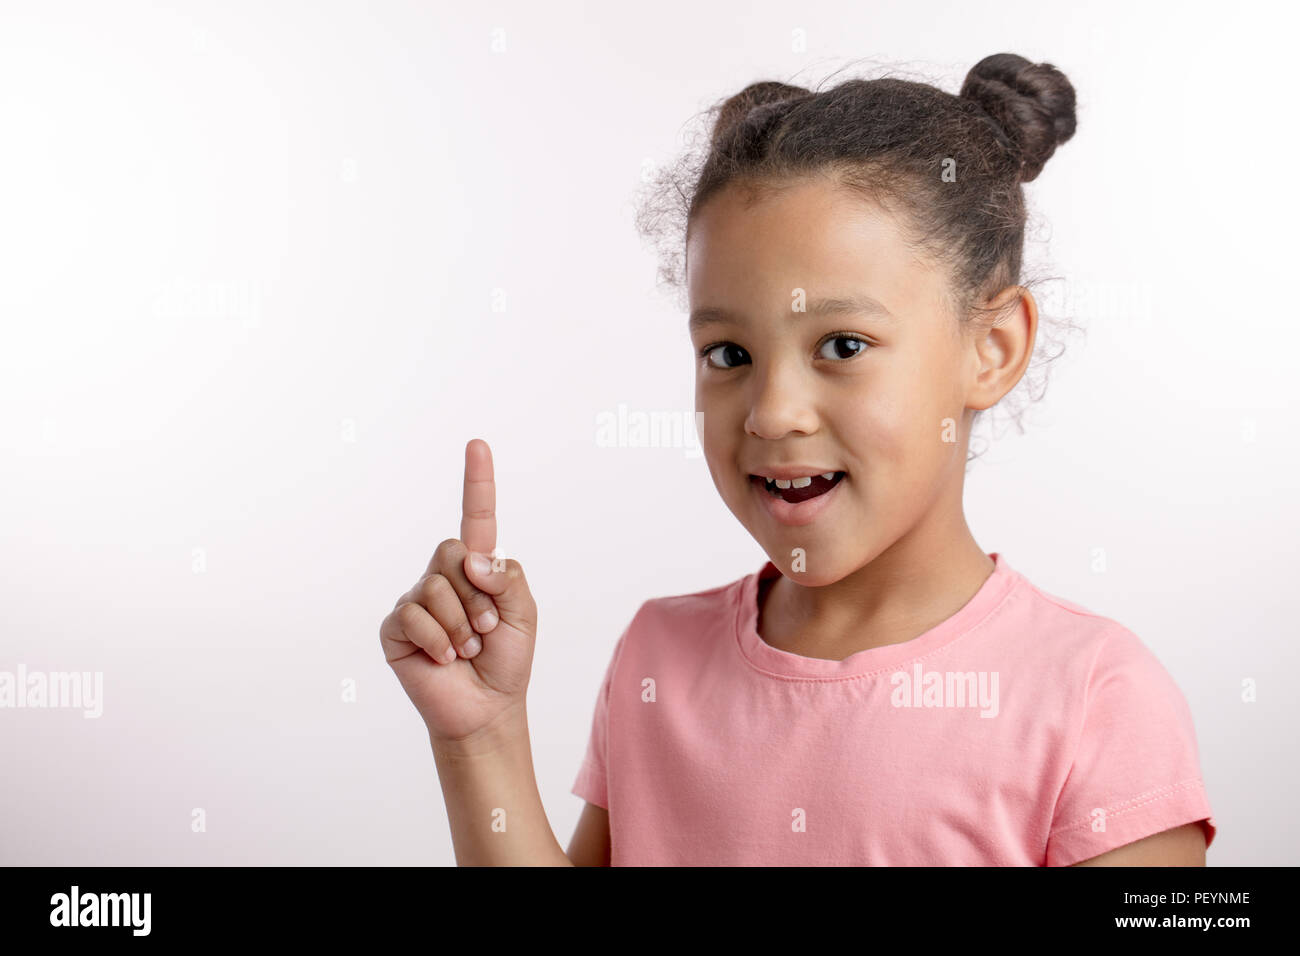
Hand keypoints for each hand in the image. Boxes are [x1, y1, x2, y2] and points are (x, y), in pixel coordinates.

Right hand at [380, 439, 538, 744]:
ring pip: (436, 587)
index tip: (477, 445)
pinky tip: (444, 658)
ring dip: (460, 625)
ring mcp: (416, 599)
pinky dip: (437, 640)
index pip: (476, 517)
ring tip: (467, 649)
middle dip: (477, 595)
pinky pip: (413, 615)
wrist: (486, 708)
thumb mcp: (524, 613)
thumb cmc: (506, 659)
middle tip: (486, 629)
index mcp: (478, 568)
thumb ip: (507, 576)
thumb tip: (472, 559)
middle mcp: (443, 576)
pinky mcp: (396, 627)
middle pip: (452, 552)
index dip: (477, 481)